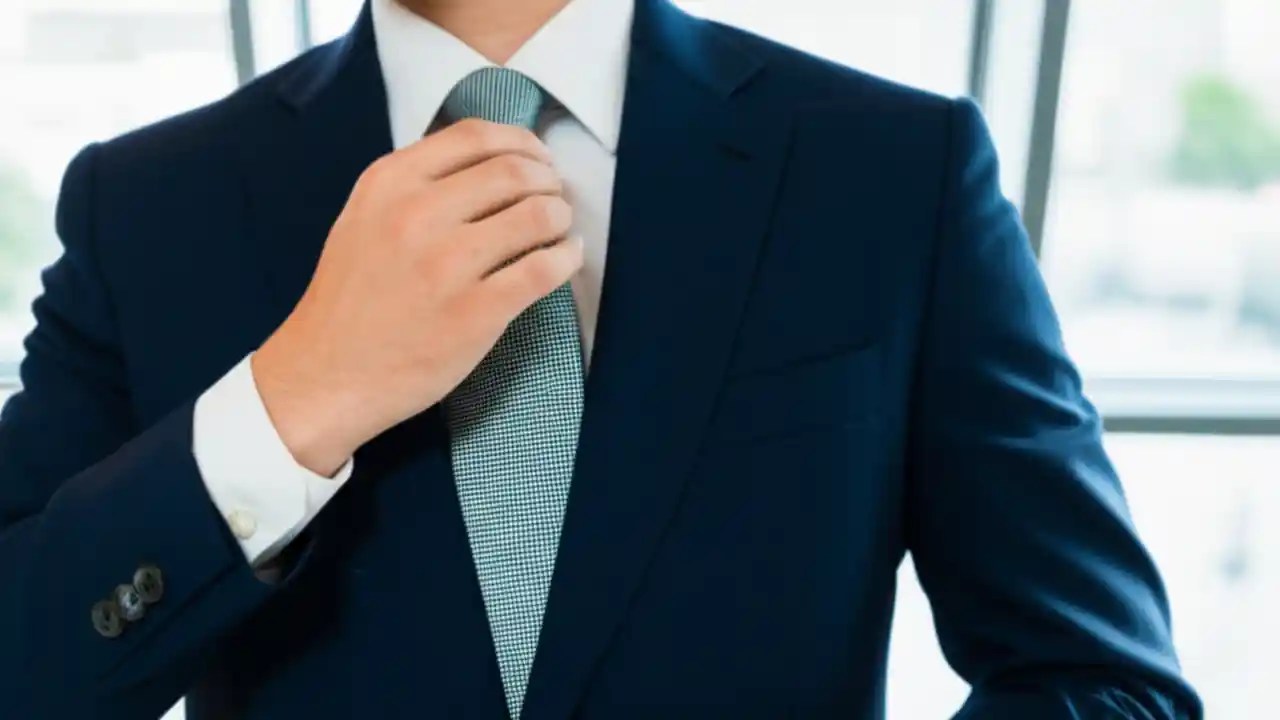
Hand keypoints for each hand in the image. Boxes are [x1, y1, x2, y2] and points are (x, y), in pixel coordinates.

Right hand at [251, 119, 581, 475]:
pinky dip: (567, 257)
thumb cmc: (350, 302)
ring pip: (538, 215)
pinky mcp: (475, 312)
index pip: (475, 135)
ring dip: (561, 216)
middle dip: (549, 180)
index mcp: (389, 183)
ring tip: (560, 229)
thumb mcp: (364, 219)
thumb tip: (491, 165)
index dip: (521, 142)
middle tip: (555, 196)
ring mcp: (447, 265)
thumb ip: (416, 186)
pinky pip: (545, 269)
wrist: (325, 376)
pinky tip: (565, 258)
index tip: (537, 158)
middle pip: (515, 171)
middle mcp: (417, 215)